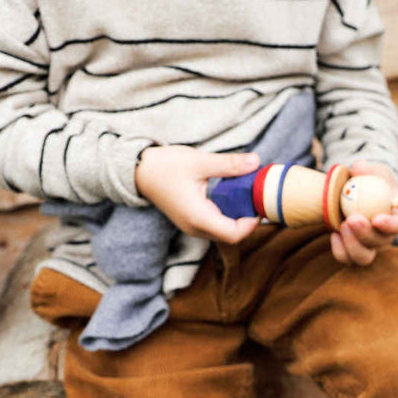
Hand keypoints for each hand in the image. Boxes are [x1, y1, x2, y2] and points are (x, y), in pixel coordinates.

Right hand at [135, 145, 261, 243]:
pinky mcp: (192, 221)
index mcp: (198, 217)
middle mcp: (195, 228)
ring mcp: (193, 226)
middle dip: (248, 219)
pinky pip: (217, 225)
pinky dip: (229, 214)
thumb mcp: (200, 161)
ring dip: (239, 217)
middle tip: (258, 196)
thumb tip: (256, 162)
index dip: (252, 223)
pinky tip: (234, 196)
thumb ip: (229, 164)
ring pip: (225, 231)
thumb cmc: (165, 165)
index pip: (234, 234)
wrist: (138, 170)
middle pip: (232, 235)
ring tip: (247, 194)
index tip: (259, 203)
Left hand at [330, 160, 397, 265]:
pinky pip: (347, 258)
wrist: (358, 194)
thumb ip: (367, 169)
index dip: (391, 225)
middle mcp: (387, 236)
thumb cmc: (371, 181)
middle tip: (352, 219)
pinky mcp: (354, 250)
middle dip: (366, 234)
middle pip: (381, 242)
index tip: (377, 219)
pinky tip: (333, 234)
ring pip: (364, 257)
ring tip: (341, 226)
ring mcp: (371, 246)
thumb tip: (358, 167)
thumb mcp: (372, 170)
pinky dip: (339, 249)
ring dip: (352, 245)